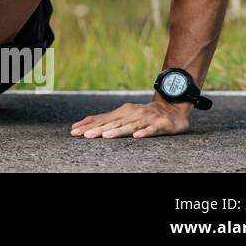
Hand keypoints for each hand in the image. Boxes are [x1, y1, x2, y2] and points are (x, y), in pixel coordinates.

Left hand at [70, 99, 191, 138]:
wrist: (172, 108)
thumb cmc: (143, 115)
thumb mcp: (123, 116)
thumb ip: (104, 121)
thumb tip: (79, 125)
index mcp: (121, 112)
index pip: (101, 120)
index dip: (87, 125)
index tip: (73, 131)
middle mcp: (132, 114)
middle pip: (112, 124)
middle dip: (98, 130)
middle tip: (84, 136)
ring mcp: (146, 118)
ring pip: (130, 127)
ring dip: (117, 131)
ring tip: (105, 136)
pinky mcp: (160, 124)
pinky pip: (151, 130)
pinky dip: (144, 133)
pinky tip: (137, 137)